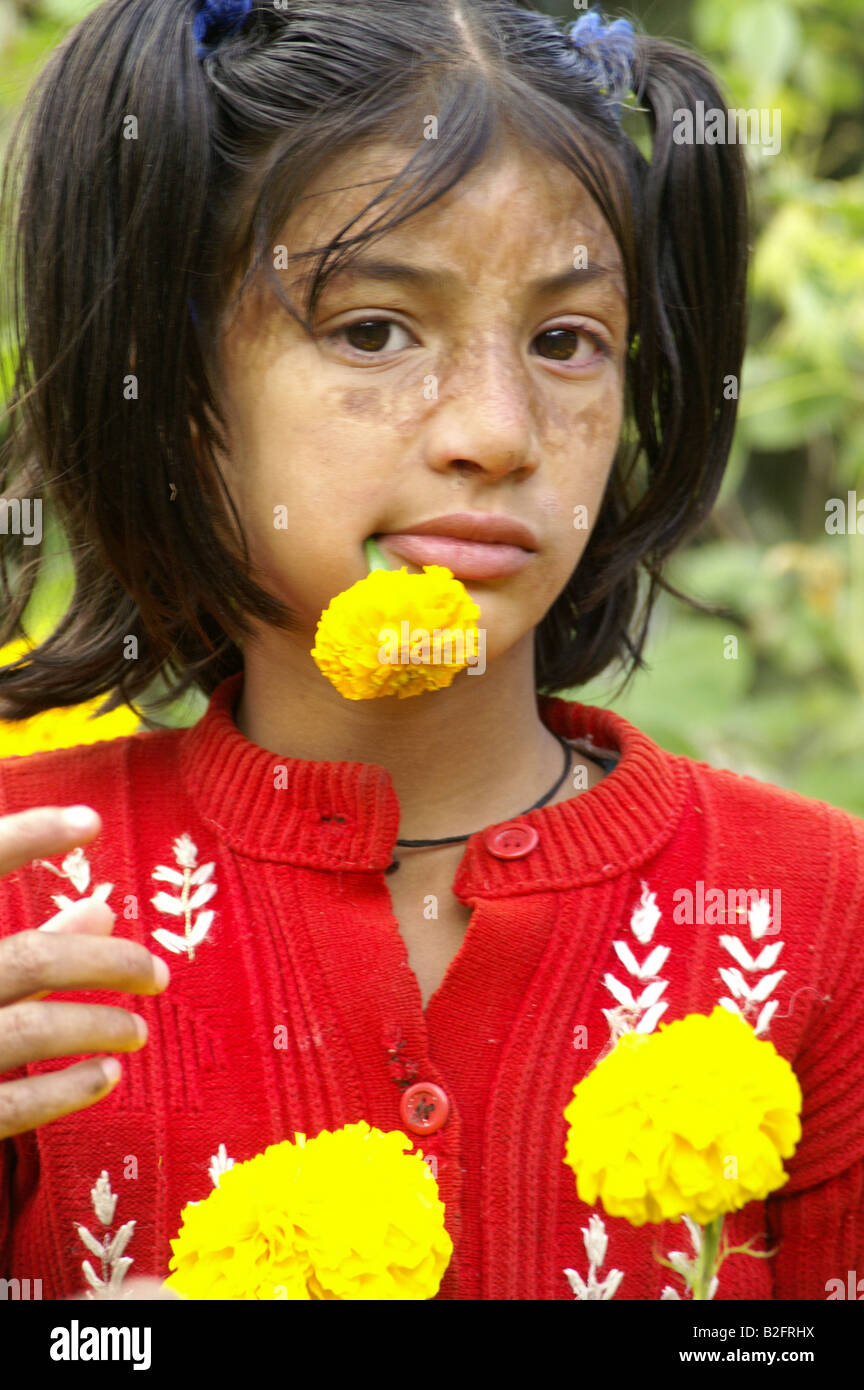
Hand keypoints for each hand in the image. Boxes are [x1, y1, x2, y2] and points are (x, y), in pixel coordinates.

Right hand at [0, 805, 169, 1140]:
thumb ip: (28, 939)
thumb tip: (104, 909)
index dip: (27, 834)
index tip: (90, 820)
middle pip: (29, 960)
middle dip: (106, 965)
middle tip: (160, 974)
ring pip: (30, 1031)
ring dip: (98, 1027)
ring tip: (139, 1029)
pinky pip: (11, 1106)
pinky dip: (67, 1090)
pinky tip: (107, 1076)